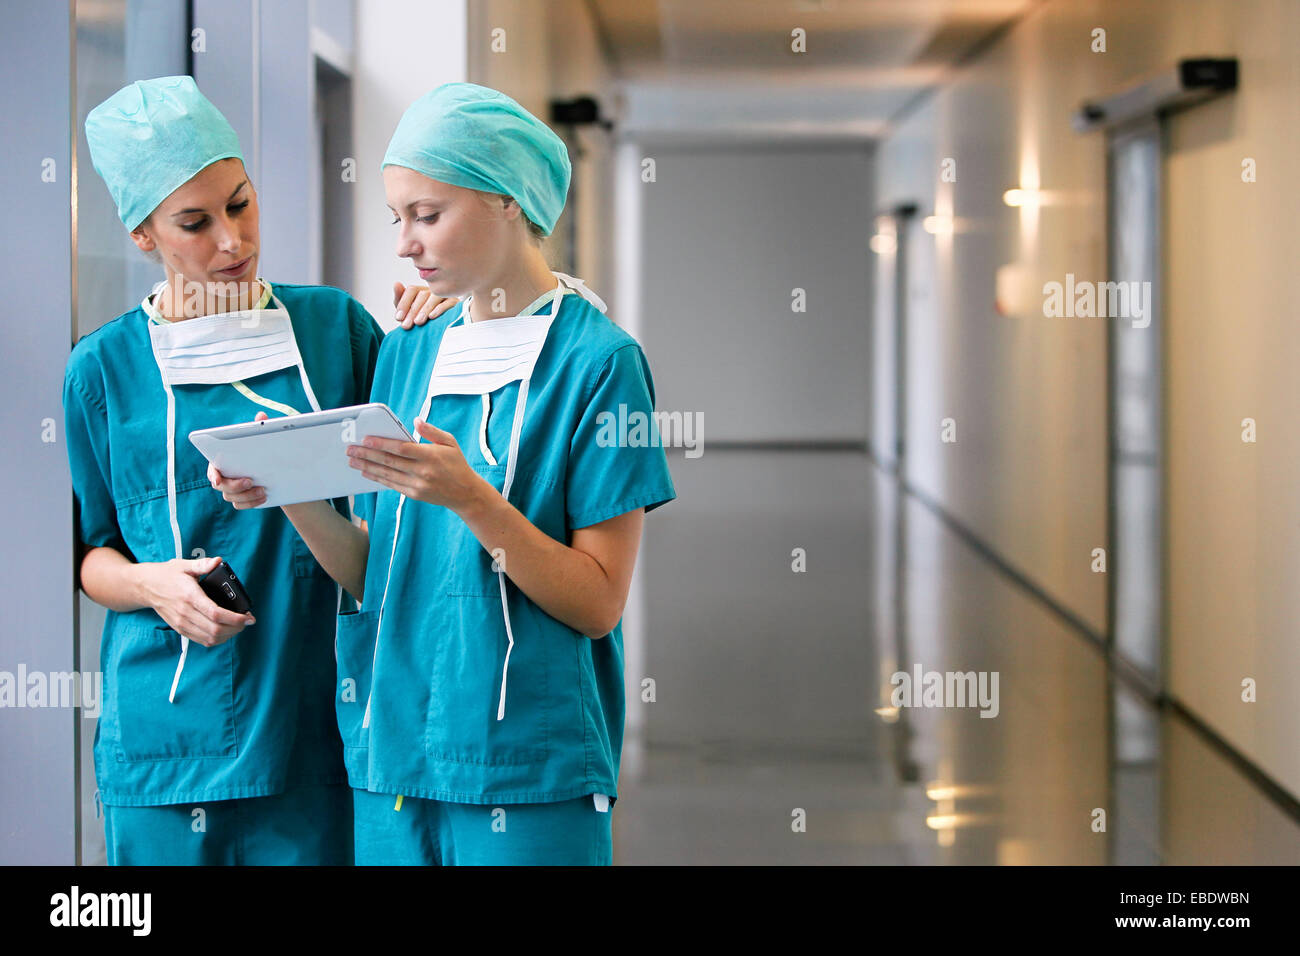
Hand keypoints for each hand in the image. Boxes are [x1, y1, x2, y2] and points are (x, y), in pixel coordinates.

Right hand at [136, 555, 254, 646]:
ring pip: (209, 638)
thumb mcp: (184, 565)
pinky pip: (201, 641)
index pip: (216, 614)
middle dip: (236, 628)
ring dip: (228, 635)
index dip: (235, 618)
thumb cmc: (167, 575)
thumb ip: (203, 565)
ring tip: (238, 626)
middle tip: (247, 621)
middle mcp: (185, 613)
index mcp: (190, 596)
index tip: (248, 617)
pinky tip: (225, 631)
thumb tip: (218, 561)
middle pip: (215, 630)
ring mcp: (182, 623)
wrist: (145, 587)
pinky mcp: (180, 629)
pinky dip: (217, 639)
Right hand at [207, 412, 268, 507]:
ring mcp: (231, 491)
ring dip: (247, 495)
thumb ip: (259, 427)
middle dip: (235, 485)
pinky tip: (264, 498)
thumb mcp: (262, 438)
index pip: (212, 470)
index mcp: (222, 462)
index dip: (213, 475)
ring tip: (263, 490)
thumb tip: (261, 416)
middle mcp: (223, 478)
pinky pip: (241, 506)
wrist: (274, 470)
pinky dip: (251, 503)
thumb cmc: (261, 450)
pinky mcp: (241, 500)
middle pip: (222, 486)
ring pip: (232, 498)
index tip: (218, 479)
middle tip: (250, 481)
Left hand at [346, 418, 489, 513]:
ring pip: (387, 474)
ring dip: (367, 466)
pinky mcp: (414, 494)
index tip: (366, 439)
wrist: (466, 493)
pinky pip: (391, 484)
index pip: (400, 448)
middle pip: (389, 461)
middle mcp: (422, 471)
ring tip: (352, 460)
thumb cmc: (457, 464)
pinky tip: (366, 472)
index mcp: (430, 456)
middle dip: (367, 454)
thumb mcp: (450, 442)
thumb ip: (432, 431)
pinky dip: (377, 478)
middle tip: (351, 449)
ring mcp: (417, 485)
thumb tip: (415, 421)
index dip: (382, 443)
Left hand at [393, 281, 459, 328]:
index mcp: (421, 291)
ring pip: (434, 297)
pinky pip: (448, 302)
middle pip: (422, 294)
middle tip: (407, 325)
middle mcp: (433, 291)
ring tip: (418, 322)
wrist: (441, 331)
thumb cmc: (422, 321)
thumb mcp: (408, 312)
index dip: (403, 303)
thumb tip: (396, 284)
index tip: (398, 318)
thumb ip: (400, 300)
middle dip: (412, 311)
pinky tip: (432, 317)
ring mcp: (444, 295)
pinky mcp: (455, 302)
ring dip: (425, 309)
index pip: (412, 290)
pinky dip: (440, 309)